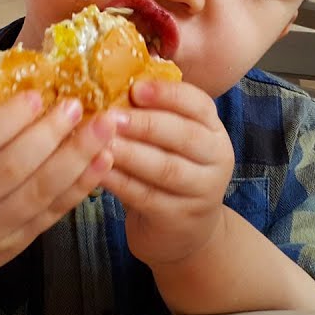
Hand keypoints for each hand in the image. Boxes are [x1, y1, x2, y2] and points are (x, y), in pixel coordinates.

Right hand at [0, 93, 123, 291]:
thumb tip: (12, 84)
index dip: (7, 119)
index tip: (37, 95)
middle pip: (9, 169)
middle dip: (49, 134)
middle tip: (75, 106)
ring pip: (37, 194)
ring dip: (75, 158)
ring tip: (101, 128)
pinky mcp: (12, 247)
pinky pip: (51, 214)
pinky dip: (79, 186)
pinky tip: (101, 161)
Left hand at [102, 80, 233, 266]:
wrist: (184, 231)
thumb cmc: (169, 172)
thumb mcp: (170, 142)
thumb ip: (152, 115)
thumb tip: (110, 83)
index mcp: (213, 130)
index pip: (198, 104)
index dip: (168, 94)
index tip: (136, 88)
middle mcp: (216, 158)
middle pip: (184, 135)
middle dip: (145, 123)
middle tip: (110, 116)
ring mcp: (202, 190)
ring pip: (166, 168)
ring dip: (131, 153)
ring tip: (101, 143)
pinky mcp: (181, 217)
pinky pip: (147, 196)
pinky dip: (121, 182)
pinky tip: (98, 172)